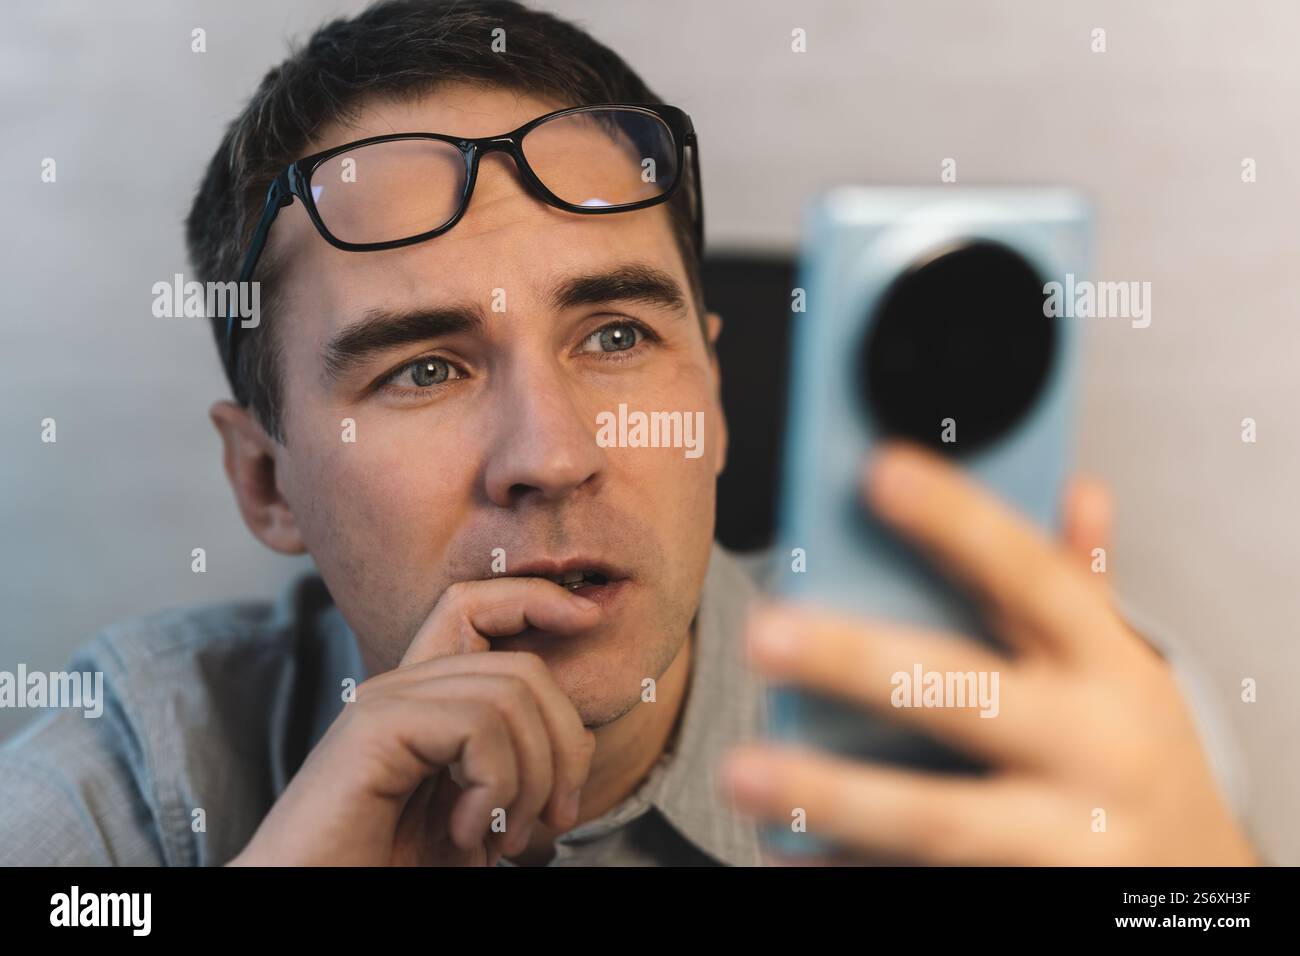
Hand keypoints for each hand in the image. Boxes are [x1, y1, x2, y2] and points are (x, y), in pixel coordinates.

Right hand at [229, 578, 599, 865]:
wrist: (310, 902)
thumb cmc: (385, 868)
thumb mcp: (475, 816)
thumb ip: (518, 768)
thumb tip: (584, 738)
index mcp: (423, 701)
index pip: (477, 607)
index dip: (535, 598)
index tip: (588, 619)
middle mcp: (402, 689)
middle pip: (523, 667)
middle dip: (563, 748)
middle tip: (550, 822)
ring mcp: (386, 702)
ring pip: (511, 695)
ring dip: (530, 781)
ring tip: (500, 839)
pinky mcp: (375, 727)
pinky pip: (479, 726)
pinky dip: (495, 788)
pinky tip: (463, 833)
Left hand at [720, 442, 1257, 864]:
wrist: (1197, 892)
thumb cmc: (1141, 759)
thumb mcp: (1128, 669)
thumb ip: (1087, 587)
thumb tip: (1078, 489)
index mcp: (1111, 668)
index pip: (1031, 578)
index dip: (958, 521)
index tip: (878, 470)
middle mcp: (1094, 748)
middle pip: (964, 695)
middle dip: (859, 663)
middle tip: (763, 633)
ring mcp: (1064, 838)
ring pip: (936, 817)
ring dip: (833, 793)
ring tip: (742, 769)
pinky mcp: (1033, 899)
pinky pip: (926, 889)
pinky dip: (851, 873)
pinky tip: (785, 851)